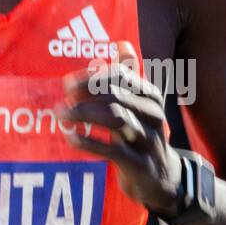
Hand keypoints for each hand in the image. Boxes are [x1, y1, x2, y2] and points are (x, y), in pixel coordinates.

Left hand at [60, 41, 184, 215]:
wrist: (164, 180)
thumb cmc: (144, 137)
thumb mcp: (140, 106)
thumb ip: (130, 76)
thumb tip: (122, 44)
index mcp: (151, 97)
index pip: (121, 76)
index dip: (92, 77)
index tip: (68, 84)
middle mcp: (153, 115)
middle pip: (116, 95)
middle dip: (86, 93)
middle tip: (62, 99)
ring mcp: (148, 140)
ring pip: (115, 118)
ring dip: (84, 114)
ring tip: (61, 114)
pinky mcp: (139, 165)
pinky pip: (112, 150)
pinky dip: (88, 142)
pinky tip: (70, 137)